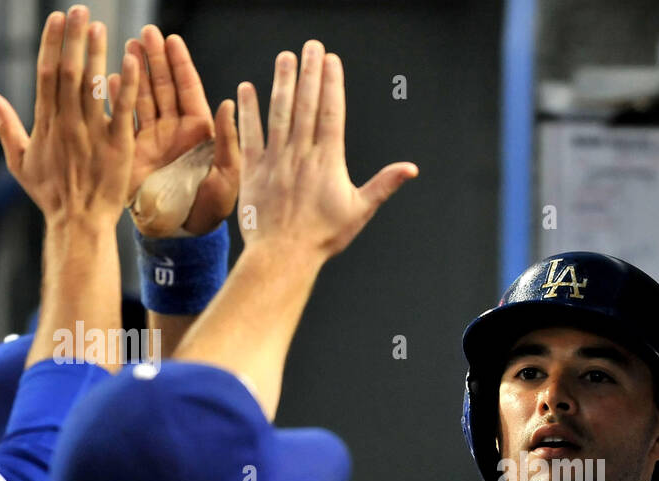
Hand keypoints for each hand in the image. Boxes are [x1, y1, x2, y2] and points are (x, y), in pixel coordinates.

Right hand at [0, 6, 137, 226]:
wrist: (79, 223)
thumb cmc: (51, 195)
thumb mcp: (20, 161)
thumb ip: (6, 126)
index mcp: (46, 123)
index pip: (47, 74)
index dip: (52, 44)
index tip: (58, 20)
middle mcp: (67, 123)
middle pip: (69, 72)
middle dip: (74, 39)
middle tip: (80, 11)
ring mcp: (93, 134)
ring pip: (93, 86)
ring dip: (96, 54)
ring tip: (100, 27)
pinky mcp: (117, 147)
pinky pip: (122, 111)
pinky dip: (126, 85)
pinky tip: (132, 62)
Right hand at [125, 25, 239, 235]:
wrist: (182, 235)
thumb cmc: (211, 209)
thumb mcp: (227, 176)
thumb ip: (227, 141)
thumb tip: (227, 102)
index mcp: (200, 132)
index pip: (188, 89)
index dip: (179, 64)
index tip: (171, 38)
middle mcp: (175, 130)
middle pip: (163, 86)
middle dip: (154, 59)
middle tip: (145, 33)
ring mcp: (153, 138)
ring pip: (142, 96)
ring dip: (135, 71)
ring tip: (126, 45)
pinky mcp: (134, 150)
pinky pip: (123, 118)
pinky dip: (116, 98)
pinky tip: (109, 77)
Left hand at [235, 41, 416, 261]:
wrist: (283, 255)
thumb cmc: (322, 236)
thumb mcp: (360, 211)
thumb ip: (384, 184)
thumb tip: (410, 169)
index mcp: (328, 162)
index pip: (330, 113)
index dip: (331, 84)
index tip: (331, 61)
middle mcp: (301, 154)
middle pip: (306, 104)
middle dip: (309, 72)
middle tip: (311, 46)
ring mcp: (276, 159)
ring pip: (279, 112)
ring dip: (281, 82)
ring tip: (285, 57)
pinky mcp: (254, 168)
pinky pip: (250, 133)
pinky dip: (248, 109)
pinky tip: (248, 88)